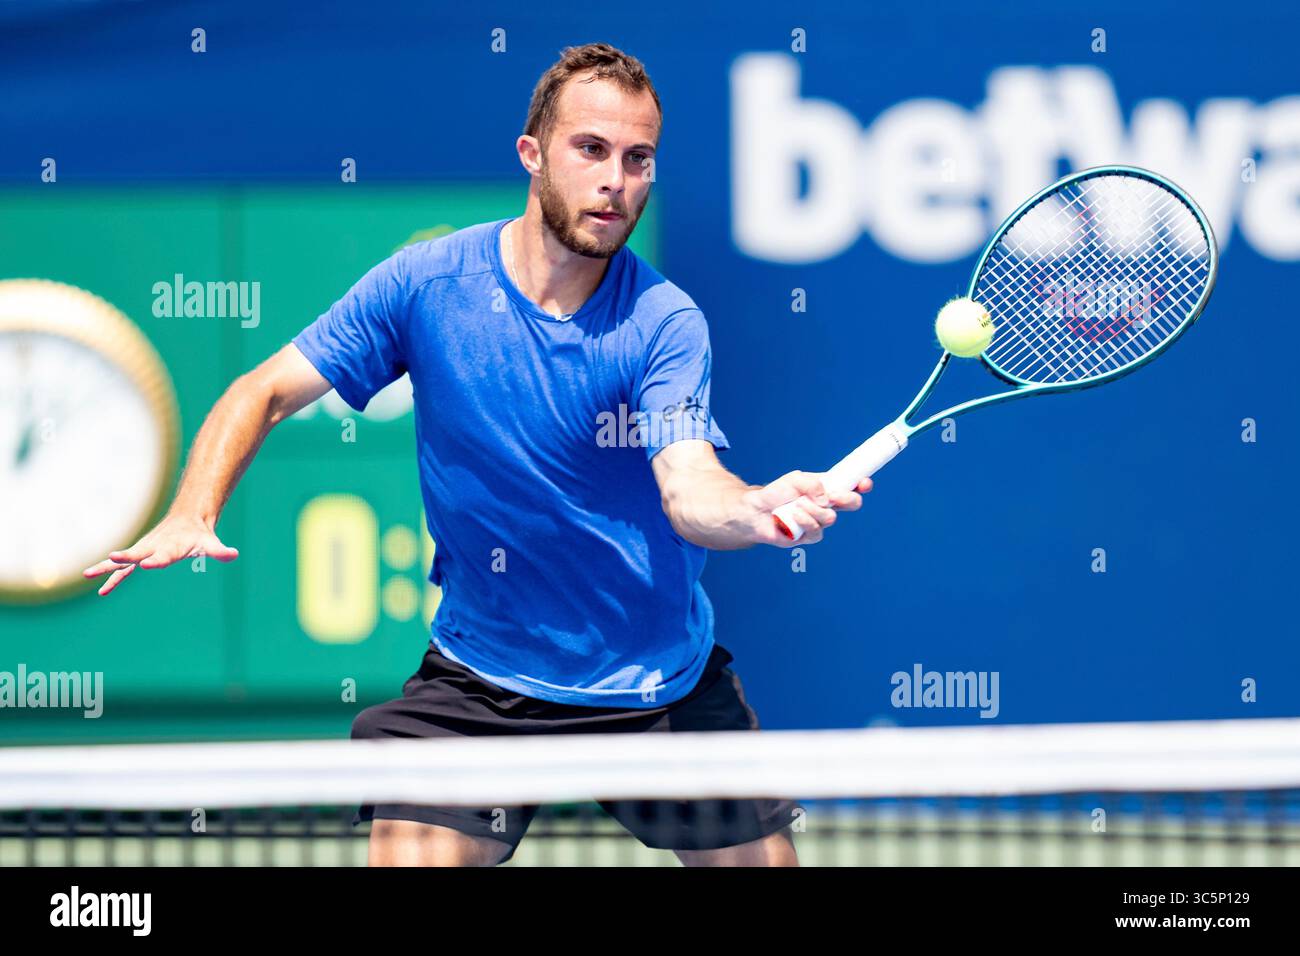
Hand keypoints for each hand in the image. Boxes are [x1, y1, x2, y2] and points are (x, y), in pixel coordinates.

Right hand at [82, 513, 238, 595]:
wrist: (188, 520)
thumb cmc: (200, 536)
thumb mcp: (211, 544)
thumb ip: (220, 551)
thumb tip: (234, 554)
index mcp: (171, 548)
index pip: (163, 556)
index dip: (155, 560)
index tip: (146, 564)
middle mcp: (154, 548)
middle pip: (138, 555)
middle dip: (126, 558)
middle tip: (112, 559)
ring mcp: (145, 551)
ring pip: (123, 562)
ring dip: (107, 568)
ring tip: (88, 574)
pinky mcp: (140, 555)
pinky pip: (123, 569)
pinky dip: (111, 576)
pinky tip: (102, 590)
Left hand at [741, 472, 872, 546]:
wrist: (756, 512)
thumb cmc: (776, 493)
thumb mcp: (795, 480)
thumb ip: (813, 484)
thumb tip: (826, 497)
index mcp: (827, 488)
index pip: (852, 485)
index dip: (862, 484)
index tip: (865, 482)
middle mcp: (827, 505)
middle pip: (853, 503)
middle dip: (847, 499)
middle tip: (832, 496)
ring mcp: (820, 521)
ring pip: (831, 518)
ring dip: (814, 510)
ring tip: (798, 504)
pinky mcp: (809, 536)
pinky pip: (817, 531)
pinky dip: (806, 521)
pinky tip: (794, 516)